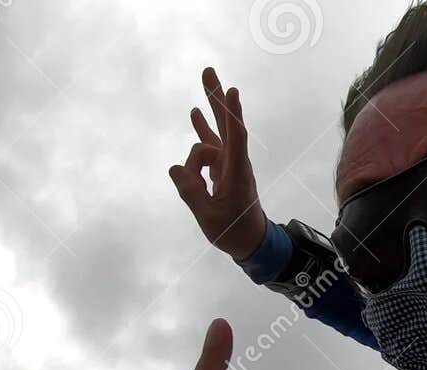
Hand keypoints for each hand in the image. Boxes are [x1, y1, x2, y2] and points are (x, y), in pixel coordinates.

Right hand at [168, 67, 268, 261]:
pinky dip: (202, 132)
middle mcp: (234, 163)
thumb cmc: (233, 232)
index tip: (232, 91)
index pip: (236, 138)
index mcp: (236, 174)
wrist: (250, 242)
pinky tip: (195, 116)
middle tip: (209, 71)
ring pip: (215, 134)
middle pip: (226, 124)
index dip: (233, 114)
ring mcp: (228, 164)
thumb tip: (175, 168)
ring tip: (205, 81)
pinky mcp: (222, 169)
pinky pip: (209, 147)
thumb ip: (191, 192)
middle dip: (217, 98)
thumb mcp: (208, 218)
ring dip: (208, 110)